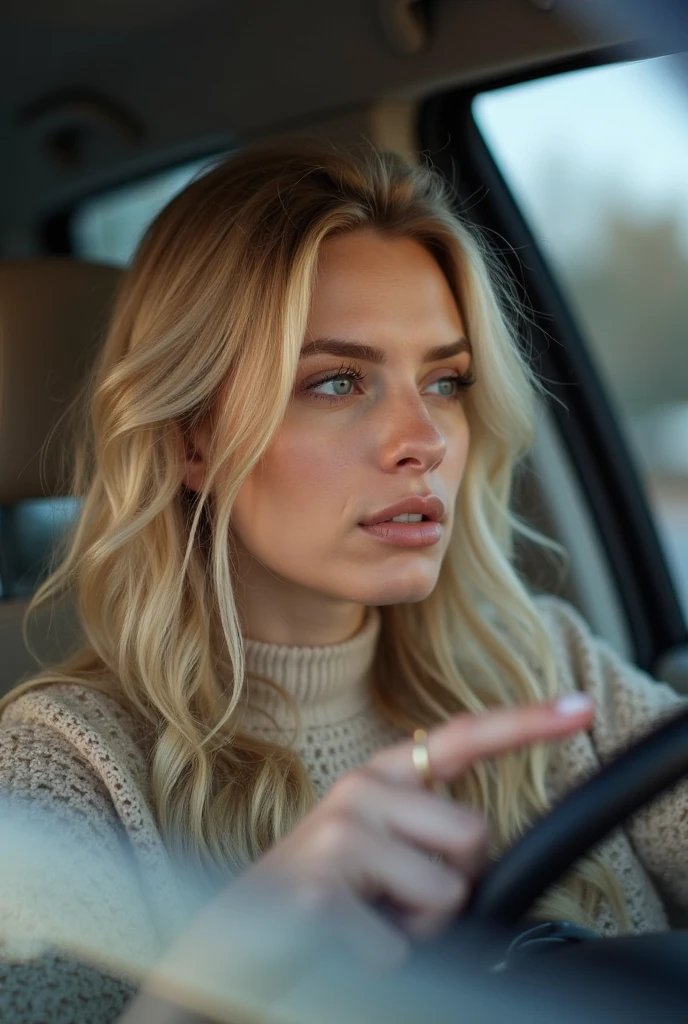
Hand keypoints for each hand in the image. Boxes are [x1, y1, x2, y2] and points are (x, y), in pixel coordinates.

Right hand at [146, 695, 593, 1016]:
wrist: (226, 944)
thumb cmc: (317, 899)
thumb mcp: (372, 851)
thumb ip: (422, 831)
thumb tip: (476, 842)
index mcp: (377, 778)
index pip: (460, 738)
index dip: (525, 722)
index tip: (579, 706)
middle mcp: (358, 791)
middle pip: (475, 836)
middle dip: (451, 887)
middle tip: (389, 902)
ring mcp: (337, 836)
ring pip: (448, 894)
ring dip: (417, 930)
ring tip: (363, 922)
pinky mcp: (320, 891)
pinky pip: (401, 947)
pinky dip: (381, 962)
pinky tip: (338, 945)